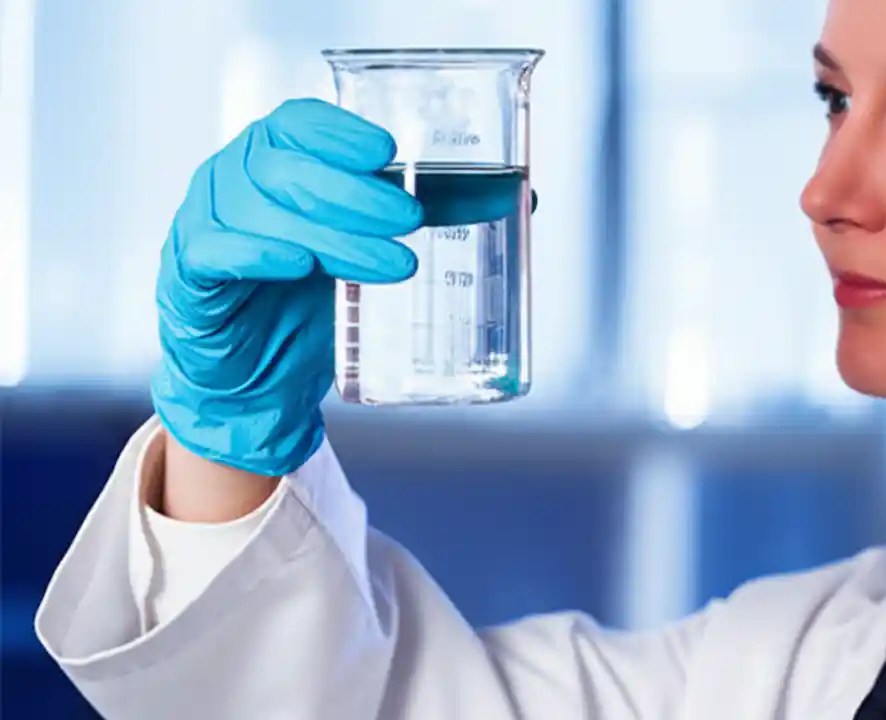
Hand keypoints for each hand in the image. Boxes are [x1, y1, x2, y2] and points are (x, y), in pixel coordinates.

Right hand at [151, 98, 421, 475]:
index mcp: (272, 160)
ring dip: (331, 234)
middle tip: (411, 220)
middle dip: (355, 193)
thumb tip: (519, 200)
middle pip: (286, 168)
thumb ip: (429, 216)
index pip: (298, 124)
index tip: (389, 151)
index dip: (341, 133)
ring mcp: (207, 226)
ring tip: (392, 263)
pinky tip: (298, 265)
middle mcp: (233, 182)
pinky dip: (256, 254)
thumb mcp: (369, 248)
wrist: (254, 375)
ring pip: (261, 212)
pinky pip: (213, 253)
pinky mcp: (189, 278)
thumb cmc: (310, 298)